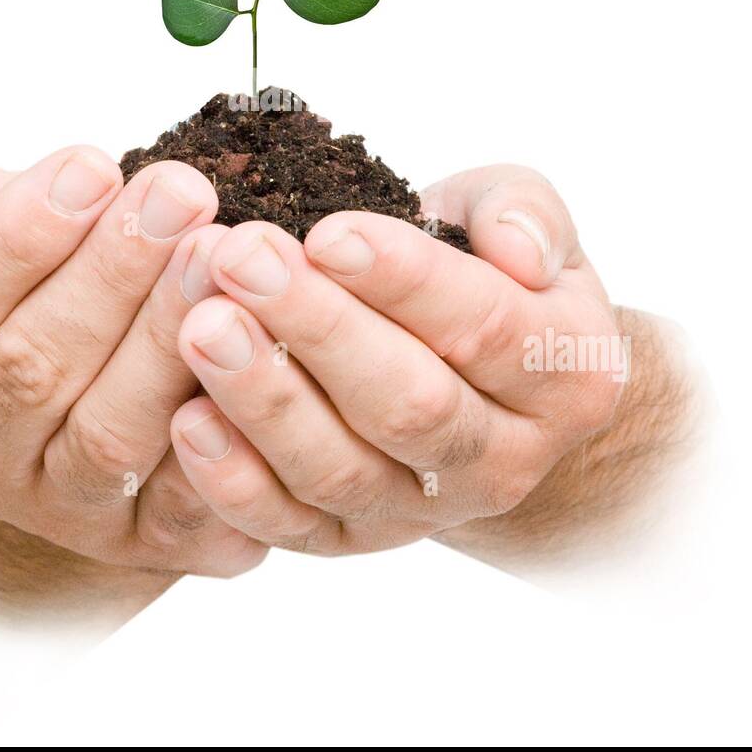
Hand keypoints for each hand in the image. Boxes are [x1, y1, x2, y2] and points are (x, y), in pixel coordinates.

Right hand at [0, 148, 267, 578]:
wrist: (69, 434)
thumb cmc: (36, 308)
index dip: (17, 234)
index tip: (93, 164)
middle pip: (32, 366)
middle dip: (113, 271)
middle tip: (182, 192)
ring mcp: (58, 510)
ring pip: (107, 434)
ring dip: (167, 341)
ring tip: (220, 256)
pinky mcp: (144, 546)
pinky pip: (183, 505)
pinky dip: (221, 438)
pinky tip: (258, 357)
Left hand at [168, 165, 628, 555]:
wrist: (475, 374)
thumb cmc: (484, 269)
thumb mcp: (520, 218)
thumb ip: (527, 214)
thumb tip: (518, 250)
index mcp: (565, 373)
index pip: (485, 327)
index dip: (405, 280)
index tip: (328, 232)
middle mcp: (504, 458)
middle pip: (409, 405)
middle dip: (318, 329)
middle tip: (240, 259)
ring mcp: (425, 511)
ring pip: (343, 470)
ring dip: (266, 400)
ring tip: (201, 326)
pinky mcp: (350, 538)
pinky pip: (291, 524)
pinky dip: (235, 482)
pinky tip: (187, 420)